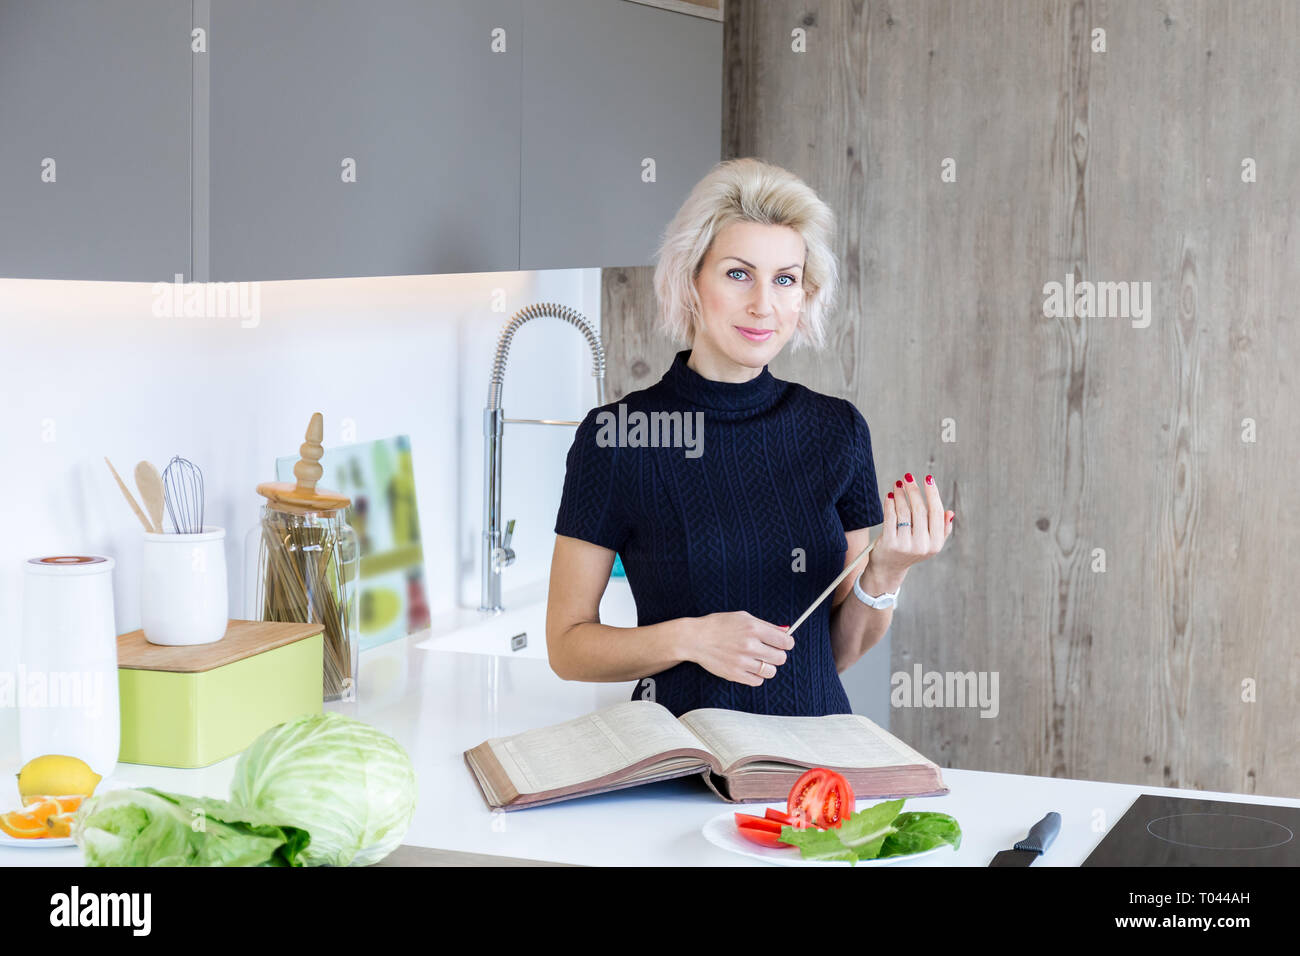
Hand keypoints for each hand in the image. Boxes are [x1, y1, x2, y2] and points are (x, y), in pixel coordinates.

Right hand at [684, 611, 794, 686]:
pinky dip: (757, 676)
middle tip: (768, 651)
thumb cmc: (719, 625)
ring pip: (771, 671)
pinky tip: (749, 667)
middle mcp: (749, 645)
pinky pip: (758, 681)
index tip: (784, 644)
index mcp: (753, 628)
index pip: (785, 641)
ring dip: (767, 666)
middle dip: (777, 655)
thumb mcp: (743, 617)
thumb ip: (766, 625)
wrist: (695, 639)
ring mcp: (742, 662)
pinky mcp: (735, 674)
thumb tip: (786, 631)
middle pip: (781, 658)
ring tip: (757, 660)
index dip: (787, 643)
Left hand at [866, 472, 953, 587]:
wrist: (889, 568)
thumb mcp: (930, 543)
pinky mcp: (889, 543)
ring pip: (904, 512)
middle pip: (919, 510)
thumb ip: (941, 529)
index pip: (936, 513)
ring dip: (900, 495)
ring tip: (897, 484)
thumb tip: (950, 512)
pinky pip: (890, 518)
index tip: (928, 478)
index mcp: (936, 544)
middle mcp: (922, 546)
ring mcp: (905, 545)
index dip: (933, 494)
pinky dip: (890, 504)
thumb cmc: (911, 549)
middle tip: (908, 477)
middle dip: (914, 491)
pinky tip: (890, 495)